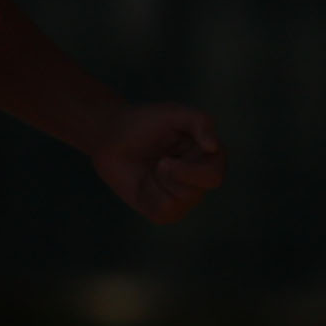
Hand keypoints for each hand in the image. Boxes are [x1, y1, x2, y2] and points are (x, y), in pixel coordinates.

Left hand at [92, 103, 226, 223]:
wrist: (111, 137)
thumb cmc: (145, 123)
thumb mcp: (174, 113)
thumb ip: (200, 121)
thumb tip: (214, 147)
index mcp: (210, 157)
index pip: (214, 175)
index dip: (191, 171)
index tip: (166, 159)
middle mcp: (201, 180)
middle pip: (195, 192)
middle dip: (172, 175)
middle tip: (159, 162)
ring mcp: (183, 198)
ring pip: (178, 202)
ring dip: (158, 182)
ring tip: (152, 168)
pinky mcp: (164, 212)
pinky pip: (163, 212)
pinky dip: (149, 195)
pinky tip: (144, 182)